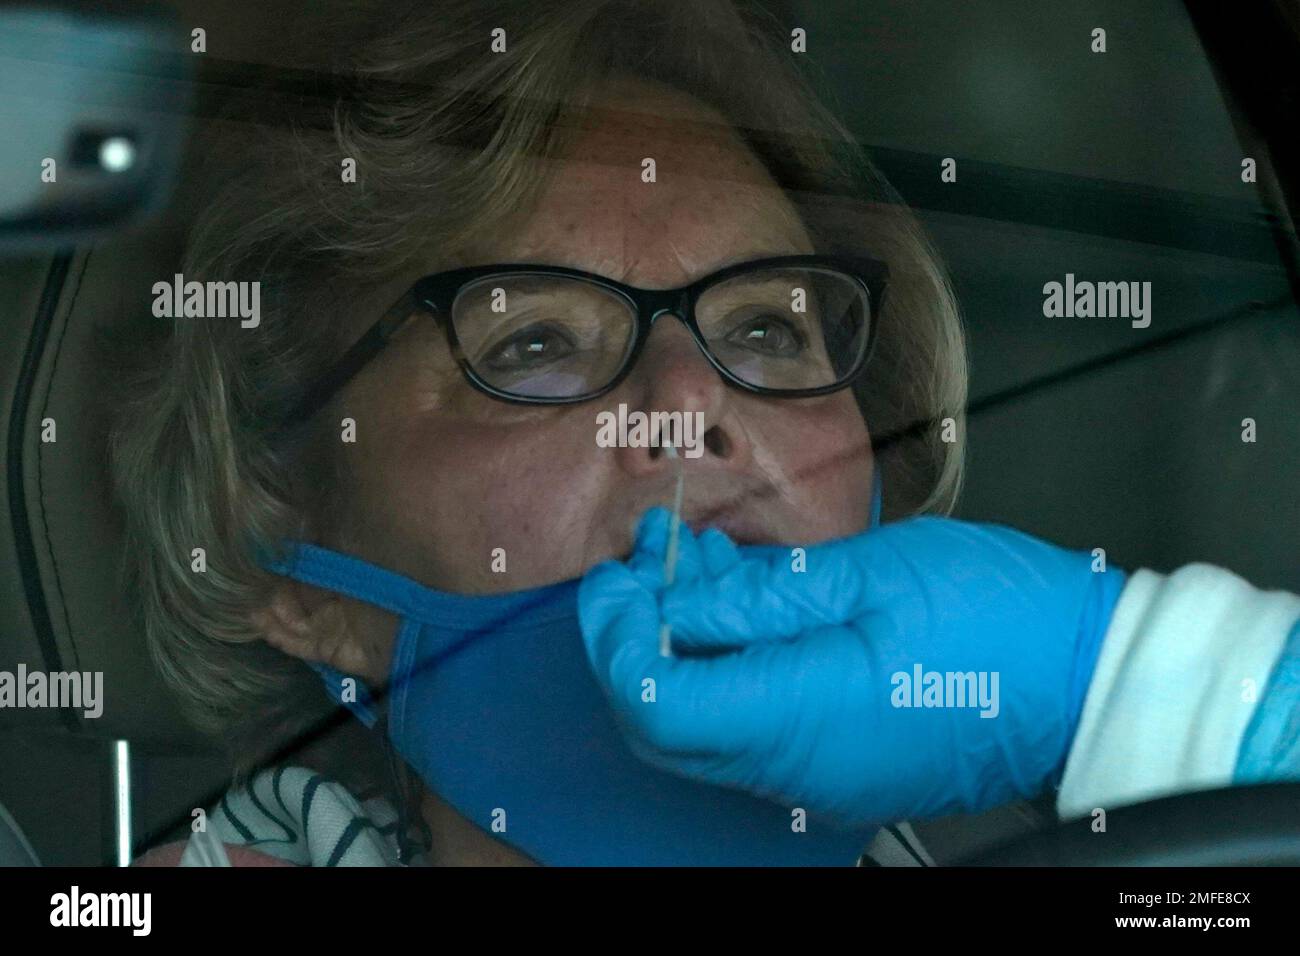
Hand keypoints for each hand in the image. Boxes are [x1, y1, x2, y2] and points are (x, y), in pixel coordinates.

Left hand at [579, 509, 1127, 825]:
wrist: (1091, 682)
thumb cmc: (1001, 620)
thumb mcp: (871, 575)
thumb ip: (760, 594)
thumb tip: (677, 602)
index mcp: (802, 718)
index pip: (655, 701)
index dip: (615, 639)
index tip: (615, 577)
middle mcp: (797, 768)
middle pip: (664, 722)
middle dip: (636, 635)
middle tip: (645, 559)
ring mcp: (818, 776)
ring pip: (707, 720)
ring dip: (684, 641)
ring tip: (694, 558)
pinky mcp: (839, 765)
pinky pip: (754, 724)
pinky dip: (729, 662)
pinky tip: (743, 596)